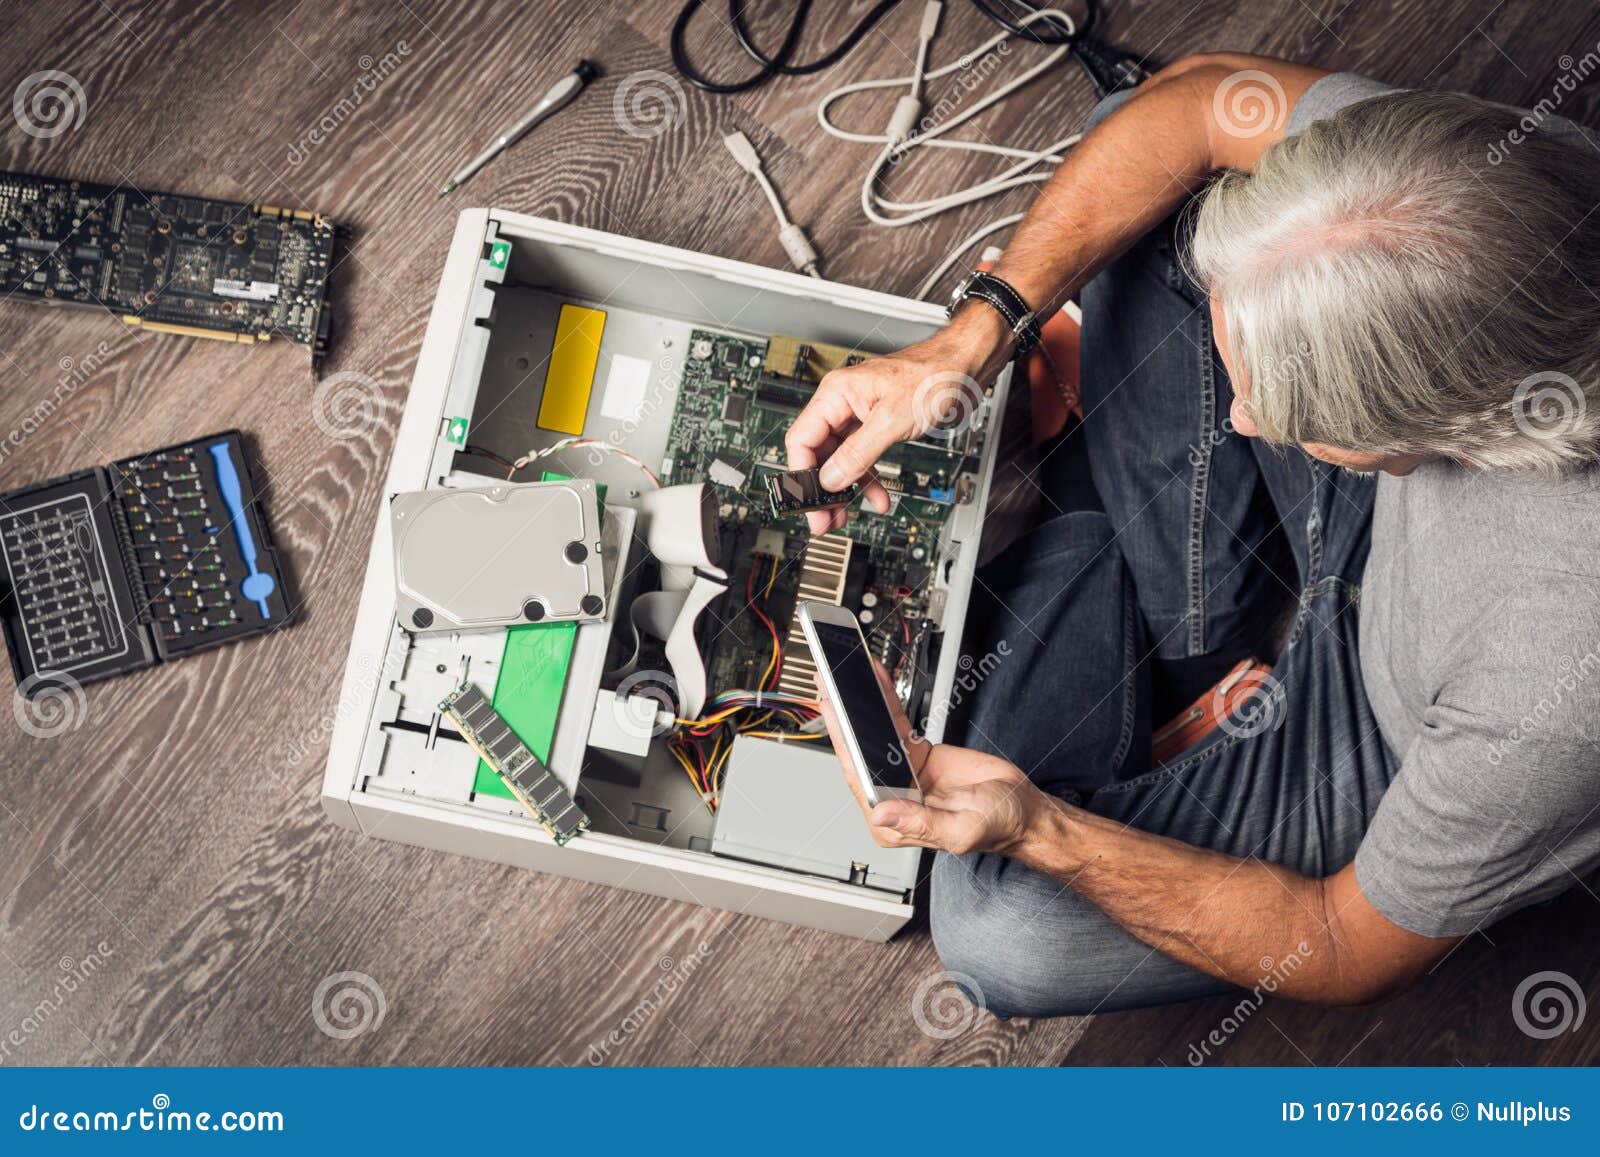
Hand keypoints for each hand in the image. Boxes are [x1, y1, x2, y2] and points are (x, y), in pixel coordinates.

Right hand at [783, 309, 1006, 533]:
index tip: (809, 503)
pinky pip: (863, 457)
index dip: (802, 474)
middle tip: (824, 518)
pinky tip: (878, 497)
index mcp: (837, 394)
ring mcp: (860, 415)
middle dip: (823, 489)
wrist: (966, 367)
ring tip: (845, 516)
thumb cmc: (935, 375)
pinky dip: (869, 478)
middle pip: (819, 453)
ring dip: (846, 489)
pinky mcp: (877, 425)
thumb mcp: (893, 421)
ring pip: (841, 459)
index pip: (802, 439)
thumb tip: (831, 479)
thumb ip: (858, 453)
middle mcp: (843, 404)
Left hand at [816, 659, 1053, 856]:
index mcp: (894, 822)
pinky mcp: (918, 755)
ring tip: (844, 677)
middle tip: (828, 686)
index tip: (833, 714)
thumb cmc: (998, 826)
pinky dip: (884, 703)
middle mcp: (893, 798)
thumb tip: (883, 812)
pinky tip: (874, 683)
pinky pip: (894, 725)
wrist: (1025, 809)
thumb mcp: (962, 829)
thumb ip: (921, 822)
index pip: (860, 780)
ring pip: (873, 736)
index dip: (843, 745)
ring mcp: (904, 774)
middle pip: (860, 754)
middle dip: (842, 720)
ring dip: (859, 707)